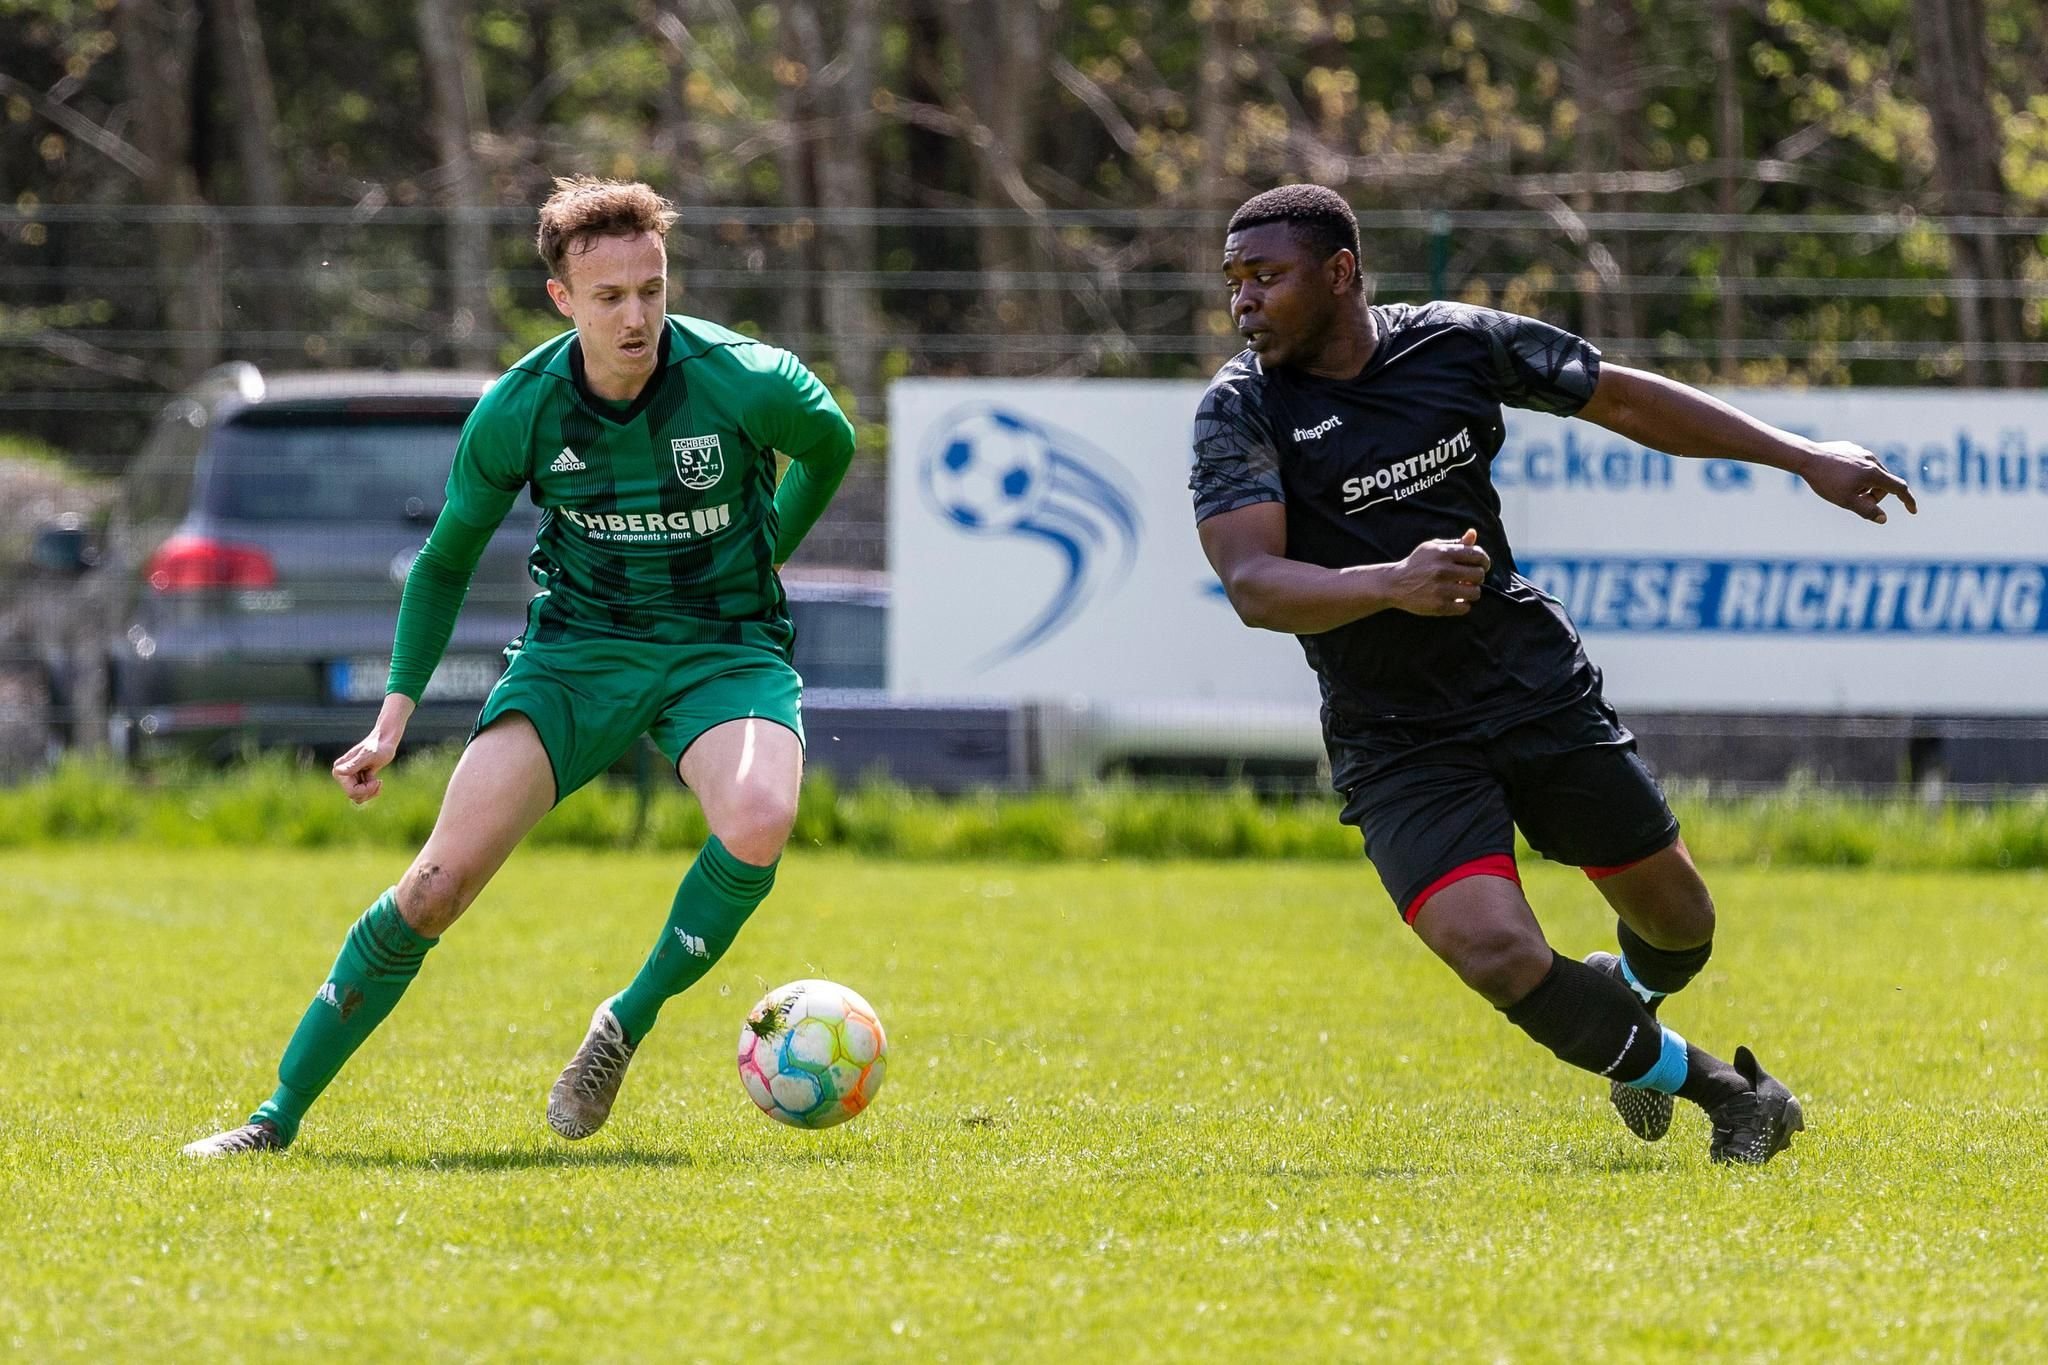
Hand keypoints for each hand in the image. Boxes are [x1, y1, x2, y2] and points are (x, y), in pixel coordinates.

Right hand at [332, 731, 397, 804]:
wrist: (385, 741)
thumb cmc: (378, 746)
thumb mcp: (368, 755)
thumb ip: (354, 764)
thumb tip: (339, 771)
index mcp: (340, 769)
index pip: (351, 791)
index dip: (365, 790)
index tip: (377, 781)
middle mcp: (341, 774)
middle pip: (354, 796)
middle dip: (368, 791)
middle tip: (379, 781)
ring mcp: (349, 777)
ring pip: (358, 797)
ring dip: (370, 792)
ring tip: (379, 781)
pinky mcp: (357, 779)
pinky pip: (362, 794)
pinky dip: (372, 790)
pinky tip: (379, 781)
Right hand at [1390, 528, 1489, 616]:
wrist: (1394, 584)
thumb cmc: (1417, 564)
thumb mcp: (1433, 548)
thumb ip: (1455, 543)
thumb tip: (1473, 534)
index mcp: (1443, 553)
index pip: (1477, 555)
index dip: (1484, 561)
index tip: (1482, 566)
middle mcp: (1442, 570)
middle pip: (1479, 575)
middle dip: (1478, 577)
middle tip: (1470, 579)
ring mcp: (1440, 589)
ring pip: (1474, 593)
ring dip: (1472, 592)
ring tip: (1463, 590)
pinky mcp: (1438, 606)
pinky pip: (1465, 608)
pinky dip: (1463, 605)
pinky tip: (1456, 601)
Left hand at [1798, 440, 1917, 523]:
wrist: (1806, 457)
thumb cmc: (1826, 481)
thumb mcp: (1846, 500)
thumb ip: (1867, 510)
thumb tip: (1883, 519)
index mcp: (1874, 473)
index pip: (1899, 488)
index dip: (1908, 500)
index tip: (1913, 510)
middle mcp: (1872, 460)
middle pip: (1883, 483)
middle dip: (1874, 496)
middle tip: (1855, 501)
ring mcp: (1861, 452)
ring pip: (1872, 473)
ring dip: (1865, 486)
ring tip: (1843, 488)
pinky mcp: (1850, 448)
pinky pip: (1860, 464)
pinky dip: (1856, 475)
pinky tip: (1837, 477)